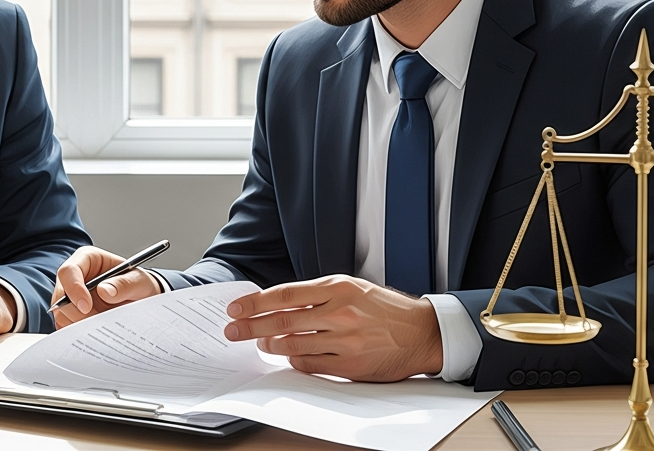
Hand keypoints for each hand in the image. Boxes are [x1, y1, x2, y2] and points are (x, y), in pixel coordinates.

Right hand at [51, 246, 160, 328]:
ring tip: (102, 326)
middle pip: (60, 295)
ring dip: (78, 324)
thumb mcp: (139, 281)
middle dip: (76, 312)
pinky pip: (65, 326)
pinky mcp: (71, 315)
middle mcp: (74, 277)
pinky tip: (95, 333)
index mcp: (87, 259)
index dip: (74, 289)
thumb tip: (104, 291)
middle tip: (97, 322)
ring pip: (60, 313)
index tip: (86, 306)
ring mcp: (70, 297)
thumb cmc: (137, 284)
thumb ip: (124, 284)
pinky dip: (77, 333)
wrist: (141, 300)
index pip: (69, 271)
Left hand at [223, 275, 442, 381]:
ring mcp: (345, 340)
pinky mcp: (351, 364)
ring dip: (270, 345)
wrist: (421, 331)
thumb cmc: (383, 308)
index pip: (284, 294)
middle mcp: (339, 312)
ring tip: (260, 343)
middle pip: (282, 320)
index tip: (235, 309)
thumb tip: (278, 303)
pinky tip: (287, 357)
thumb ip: (317, 294)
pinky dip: (294, 361)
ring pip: (293, 344)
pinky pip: (310, 365)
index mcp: (337, 287)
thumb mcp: (351, 287)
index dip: (255, 303)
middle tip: (232, 331)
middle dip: (251, 326)